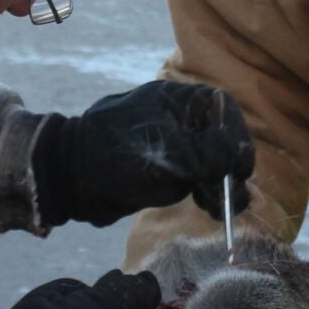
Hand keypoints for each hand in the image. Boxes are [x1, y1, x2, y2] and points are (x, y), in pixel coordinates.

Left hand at [31, 81, 256, 227]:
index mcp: (178, 100)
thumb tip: (235, 157)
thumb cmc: (113, 154)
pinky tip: (208, 208)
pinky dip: (208, 193)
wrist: (68, 178)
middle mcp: (180, 119)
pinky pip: (199, 179)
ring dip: (222, 186)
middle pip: (223, 139)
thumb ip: (205, 153)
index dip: (237, 139)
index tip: (240, 167)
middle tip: (232, 198)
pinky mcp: (169, 169)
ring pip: (214, 163)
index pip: (224, 111)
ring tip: (219, 209)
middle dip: (230, 169)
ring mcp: (175, 145)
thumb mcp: (163, 153)